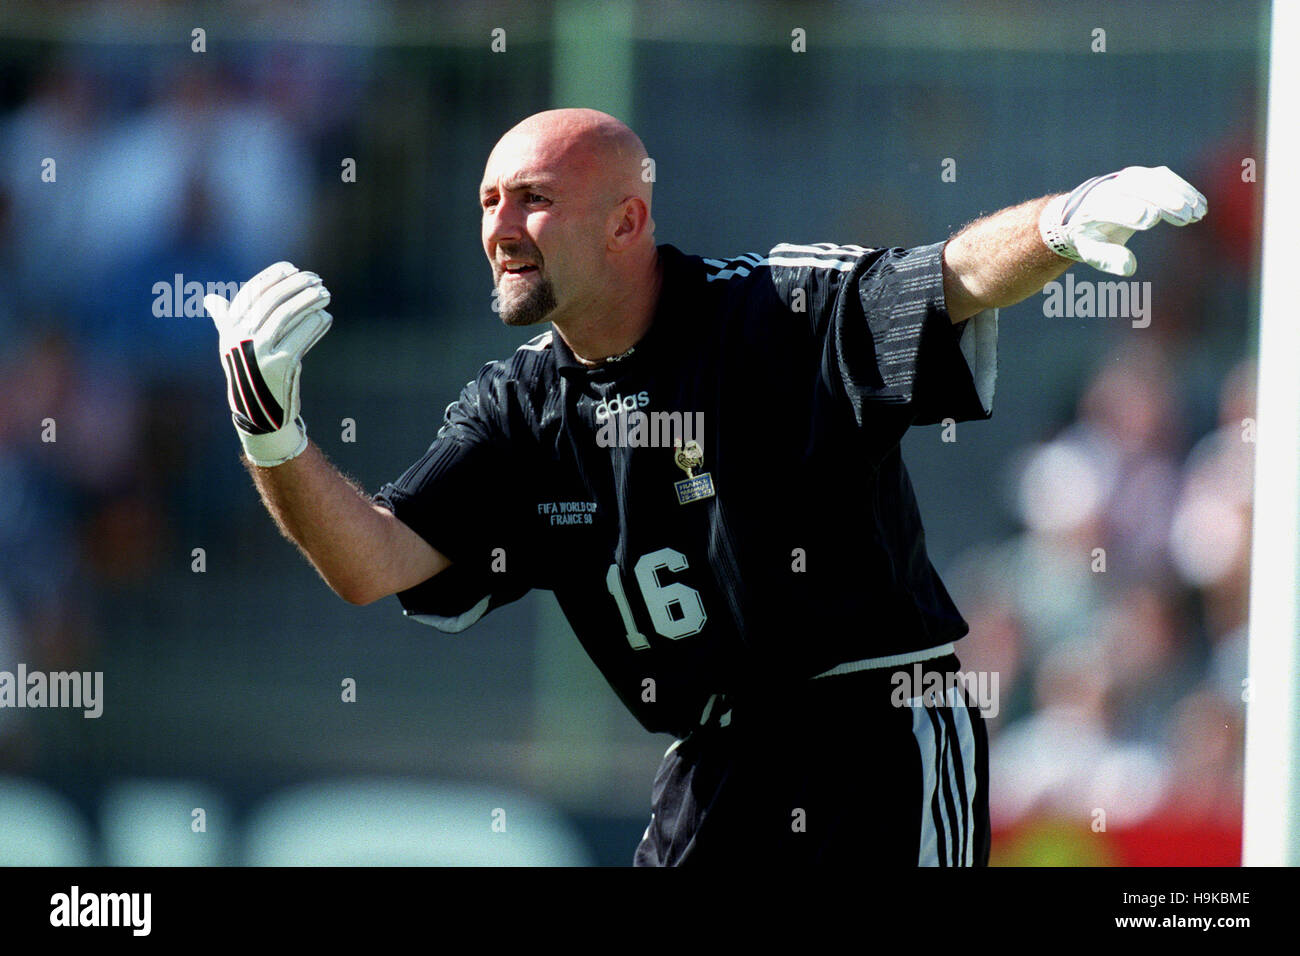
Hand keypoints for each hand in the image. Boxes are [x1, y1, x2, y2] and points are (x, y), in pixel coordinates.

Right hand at [205, 262, 332, 466]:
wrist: (260, 412)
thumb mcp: (233, 347)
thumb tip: (210, 300)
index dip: (272, 277)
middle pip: (272, 301)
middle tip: (316, 279)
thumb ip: (227, 321)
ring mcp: (259, 351)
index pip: (251, 292)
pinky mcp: (280, 364)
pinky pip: (301, 335)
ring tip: (325, 293)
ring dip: (309, 300)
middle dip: (296, 286)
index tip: (292, 268)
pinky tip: (325, 317)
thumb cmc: (251, 373)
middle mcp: (240, 338)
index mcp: (229, 328)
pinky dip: (315, 323)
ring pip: (287, 315)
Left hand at [1039, 166, 1206, 275]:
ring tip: (1199, 213)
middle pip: (1138, 188)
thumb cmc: (1092, 236)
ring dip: (1180, 193)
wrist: (1086, 210)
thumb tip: (1129, 268)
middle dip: (1164, 199)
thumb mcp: (1092, 252)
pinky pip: (1165, 178)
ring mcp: (1127, 178)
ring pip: (1155, 179)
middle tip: (1187, 215)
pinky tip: (1200, 204)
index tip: (1154, 219)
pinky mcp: (1144, 175)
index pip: (1111, 206)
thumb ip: (1108, 259)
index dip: (1131, 211)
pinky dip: (1183, 189)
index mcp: (1092, 208)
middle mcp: (1109, 188)